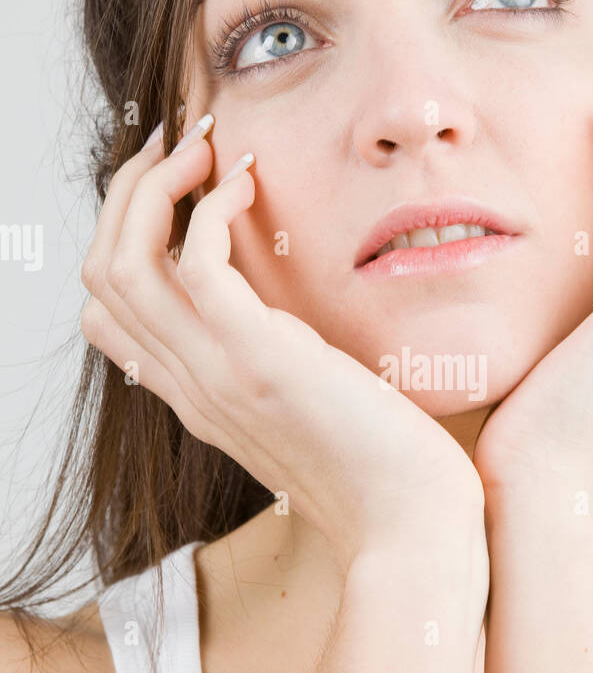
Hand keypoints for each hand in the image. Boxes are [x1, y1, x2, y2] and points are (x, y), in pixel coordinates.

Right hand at [80, 115, 484, 568]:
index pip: (108, 312)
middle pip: (101, 272)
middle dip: (130, 191)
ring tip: (209, 148)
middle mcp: (189, 386)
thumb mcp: (309, 410)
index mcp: (197, 396)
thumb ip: (276, 367)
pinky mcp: (260, 362)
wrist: (411, 528)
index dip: (125, 236)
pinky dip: (212, 207)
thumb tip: (285, 324)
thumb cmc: (382, 470)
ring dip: (157, 185)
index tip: (177, 186)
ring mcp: (216, 376)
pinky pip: (197, 263)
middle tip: (184, 144)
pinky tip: (252, 185)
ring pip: (125, 262)